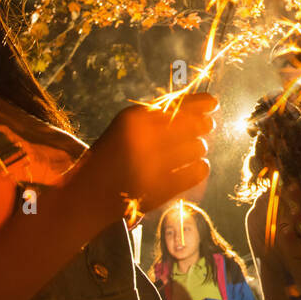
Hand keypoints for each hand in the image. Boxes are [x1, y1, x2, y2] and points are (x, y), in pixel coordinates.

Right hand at [70, 94, 215, 229]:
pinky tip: (190, 168)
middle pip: (195, 124)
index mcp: (134, 118)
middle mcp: (143, 139)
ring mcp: (152, 165)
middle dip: (203, 126)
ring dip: (198, 150)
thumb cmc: (114, 155)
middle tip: (203, 129)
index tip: (213, 104)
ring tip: (186, 154)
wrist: (87, 196)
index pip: (180, 105)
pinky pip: (199, 170)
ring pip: (199, 148)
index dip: (202, 104)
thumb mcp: (128, 127)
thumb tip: (208, 103)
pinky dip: (200, 168)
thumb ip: (160, 113)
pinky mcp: (162, 189)